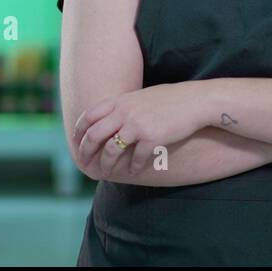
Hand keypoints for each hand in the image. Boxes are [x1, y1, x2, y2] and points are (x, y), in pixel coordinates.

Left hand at [72, 83, 204, 179]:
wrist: (194, 101)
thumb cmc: (169, 99)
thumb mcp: (140, 97)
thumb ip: (122, 107)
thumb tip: (106, 119)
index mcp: (120, 100)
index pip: (89, 115)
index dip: (79, 131)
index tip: (76, 143)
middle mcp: (125, 111)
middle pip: (95, 135)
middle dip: (86, 152)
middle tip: (84, 164)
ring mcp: (137, 125)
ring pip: (112, 150)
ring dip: (106, 164)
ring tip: (106, 173)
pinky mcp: (152, 137)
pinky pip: (136, 158)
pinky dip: (132, 167)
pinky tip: (133, 171)